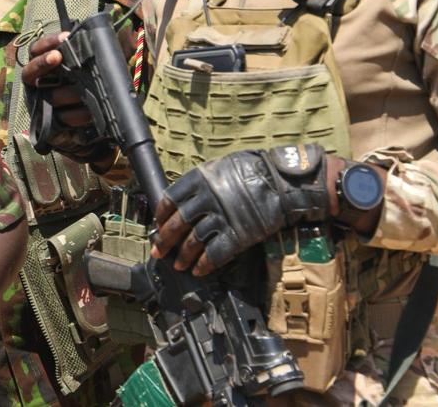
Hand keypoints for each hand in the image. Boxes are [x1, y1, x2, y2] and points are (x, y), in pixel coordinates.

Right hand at [22, 32, 116, 163]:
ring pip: (50, 97)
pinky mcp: (50, 125)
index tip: (65, 37)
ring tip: (82, 89)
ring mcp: (41, 105)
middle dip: (44, 64)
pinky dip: (77, 115)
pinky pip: (61, 119)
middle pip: (30, 73)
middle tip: (58, 57)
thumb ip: (101, 53)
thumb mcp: (94, 67)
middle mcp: (36, 84)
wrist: (90, 119)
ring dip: (67, 92)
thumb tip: (121, 37)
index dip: (48, 43)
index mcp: (43, 65)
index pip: (37, 49)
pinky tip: (90, 112)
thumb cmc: (88, 84)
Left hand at [152, 144, 329, 275]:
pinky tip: (198, 270)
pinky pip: (215, 254)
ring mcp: (221, 218)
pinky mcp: (237, 234)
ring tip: (178, 265)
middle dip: (164, 241)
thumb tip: (185, 198)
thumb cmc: (250, 170)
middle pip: (177, 224)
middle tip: (158, 251)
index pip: (169, 200)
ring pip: (193, 242)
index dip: (161, 215)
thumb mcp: (219, 167)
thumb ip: (200, 183)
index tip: (158, 223)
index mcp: (198, 180)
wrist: (280, 181)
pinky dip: (204, 264)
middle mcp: (205, 199)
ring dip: (183, 256)